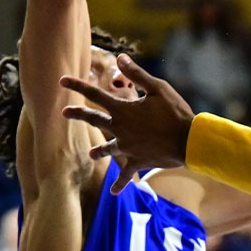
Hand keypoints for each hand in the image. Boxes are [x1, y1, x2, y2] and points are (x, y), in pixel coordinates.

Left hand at [60, 54, 194, 189]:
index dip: (77, 86)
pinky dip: (120, 184)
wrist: (188, 141)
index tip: (62, 80)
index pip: (95, 95)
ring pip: (107, 149)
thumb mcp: (158, 88)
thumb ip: (137, 74)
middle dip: (78, 114)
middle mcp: (120, 129)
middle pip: (94, 119)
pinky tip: (114, 193)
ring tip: (91, 154)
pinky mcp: (137, 161)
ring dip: (98, 151)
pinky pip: (125, 175)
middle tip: (64, 112)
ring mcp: (127, 147)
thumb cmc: (175, 112)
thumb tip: (120, 57)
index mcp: (124, 109)